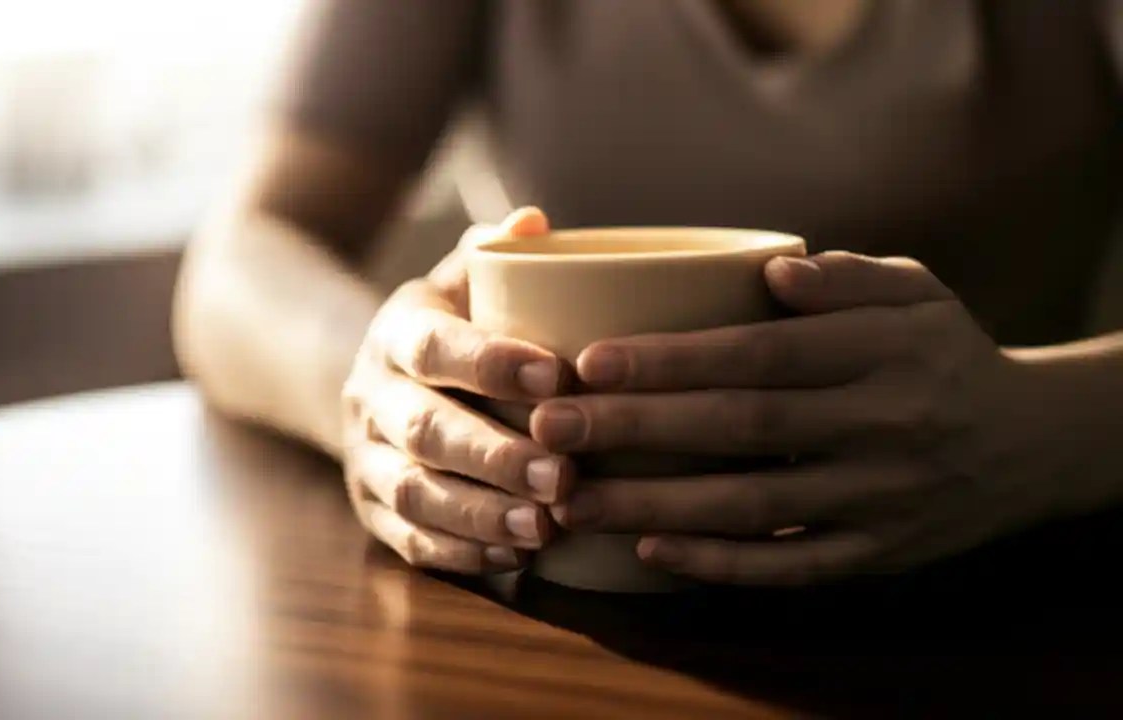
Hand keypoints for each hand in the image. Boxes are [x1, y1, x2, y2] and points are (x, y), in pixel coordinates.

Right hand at [341, 208, 573, 573]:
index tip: (558, 375)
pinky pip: (411, 539)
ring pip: (416, 492)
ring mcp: (366, 458)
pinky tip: (518, 557)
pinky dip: (463, 552)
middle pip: (427, 430)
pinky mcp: (372, 510)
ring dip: (482, 514)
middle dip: (496, 456)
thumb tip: (534, 222)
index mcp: (396, 333)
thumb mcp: (458, 282)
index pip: (435, 347)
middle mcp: (371, 397)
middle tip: (564, 474)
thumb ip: (493, 255)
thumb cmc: (446, 327)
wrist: (366, 380)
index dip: (492, 362)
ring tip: (546, 528)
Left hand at [534, 251, 1046, 585]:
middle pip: (739, 428)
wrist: (1031, 442)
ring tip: (573, 500)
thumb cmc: (942, 351)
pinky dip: (720, 563)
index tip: (589, 361)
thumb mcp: (915, 291)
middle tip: (551, 428)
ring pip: (752, 506)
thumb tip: (772, 269)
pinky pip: (790, 565)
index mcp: (881, 352)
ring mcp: (879, 497)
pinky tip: (651, 550)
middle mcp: (881, 426)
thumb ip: (846, 277)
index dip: (672, 360)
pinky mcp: (877, 553)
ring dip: (655, 507)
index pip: (759, 354)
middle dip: (637, 429)